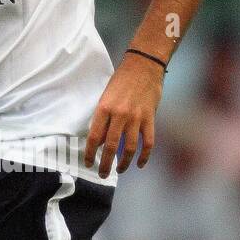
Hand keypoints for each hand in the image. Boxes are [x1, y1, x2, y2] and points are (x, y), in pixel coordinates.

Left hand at [84, 53, 164, 177]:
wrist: (143, 65)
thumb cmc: (121, 81)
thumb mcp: (106, 97)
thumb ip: (103, 118)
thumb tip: (99, 141)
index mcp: (104, 108)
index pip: (94, 137)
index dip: (90, 153)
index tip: (89, 163)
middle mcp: (119, 115)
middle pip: (111, 147)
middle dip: (106, 164)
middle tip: (103, 174)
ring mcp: (136, 118)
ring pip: (130, 148)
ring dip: (124, 163)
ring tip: (119, 170)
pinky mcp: (150, 118)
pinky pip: (148, 142)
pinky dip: (144, 156)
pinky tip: (140, 164)